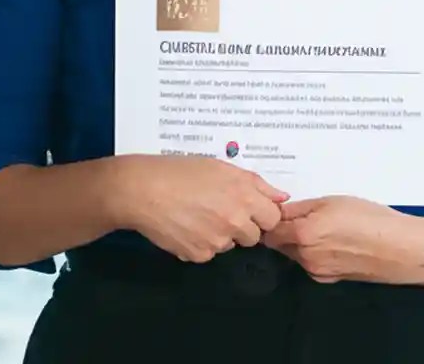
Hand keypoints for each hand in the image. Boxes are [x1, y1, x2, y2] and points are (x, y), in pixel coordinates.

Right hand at [111, 155, 287, 263]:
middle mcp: (235, 221)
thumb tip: (282, 197)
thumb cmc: (179, 171)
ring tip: (197, 215)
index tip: (247, 208)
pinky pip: (208, 253)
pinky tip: (185, 226)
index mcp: (244, 196)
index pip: (273, 218)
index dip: (261, 213)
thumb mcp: (220, 167)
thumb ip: (256, 184)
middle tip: (218, 210)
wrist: (141, 190)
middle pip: (254, 236)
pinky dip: (200, 243)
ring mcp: (217, 241)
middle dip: (242, 226)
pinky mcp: (199, 254)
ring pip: (229, 244)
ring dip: (220, 234)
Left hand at [262, 196, 423, 284]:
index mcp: (301, 235)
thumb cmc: (370, 219)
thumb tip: (278, 211)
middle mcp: (304, 258)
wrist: (401, 250)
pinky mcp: (330, 279)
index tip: (278, 207)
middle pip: (280, 244)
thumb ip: (300, 208)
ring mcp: (316, 272)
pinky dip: (315, 252)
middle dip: (284, 230)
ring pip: (296, 254)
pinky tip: (336, 241)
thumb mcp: (332, 202)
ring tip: (325, 226)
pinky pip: (312, 263)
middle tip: (303, 214)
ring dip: (300, 241)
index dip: (271, 218)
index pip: (270, 230)